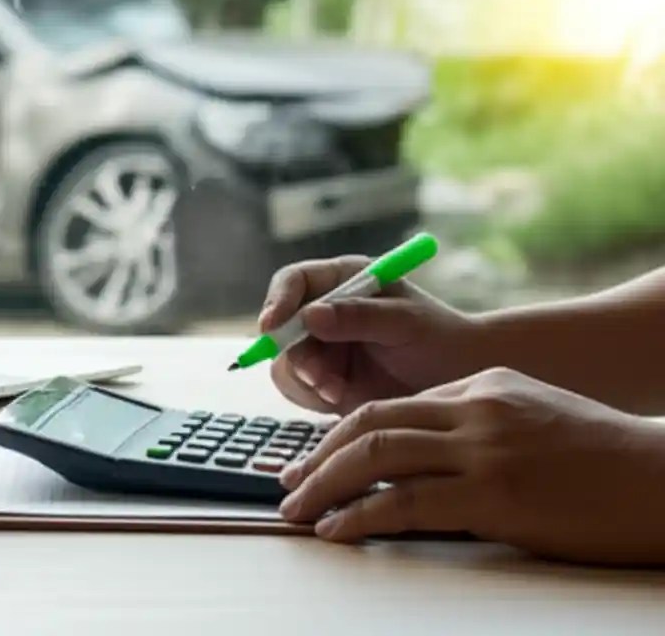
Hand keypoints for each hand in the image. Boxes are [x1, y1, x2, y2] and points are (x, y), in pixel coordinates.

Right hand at [260, 256, 482, 413]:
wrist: (459, 380)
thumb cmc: (440, 339)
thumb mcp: (405, 322)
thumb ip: (359, 316)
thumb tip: (309, 316)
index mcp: (343, 280)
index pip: (293, 282)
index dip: (277, 301)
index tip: (272, 327)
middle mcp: (324, 311)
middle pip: (281, 326)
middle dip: (294, 353)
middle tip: (320, 376)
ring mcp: (321, 347)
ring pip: (284, 361)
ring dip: (305, 378)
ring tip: (338, 389)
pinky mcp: (324, 379)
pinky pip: (297, 388)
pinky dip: (311, 396)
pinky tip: (341, 397)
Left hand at [278, 368, 664, 565]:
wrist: (662, 480)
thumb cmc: (600, 459)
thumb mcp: (530, 418)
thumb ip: (473, 423)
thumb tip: (414, 456)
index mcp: (481, 384)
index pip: (390, 406)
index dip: (341, 435)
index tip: (313, 461)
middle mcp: (475, 408)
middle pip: (370, 424)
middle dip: (317, 457)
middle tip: (287, 484)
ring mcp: (484, 449)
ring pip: (377, 456)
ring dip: (325, 485)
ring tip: (296, 510)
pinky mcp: (495, 494)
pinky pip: (406, 502)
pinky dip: (361, 516)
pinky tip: (337, 530)